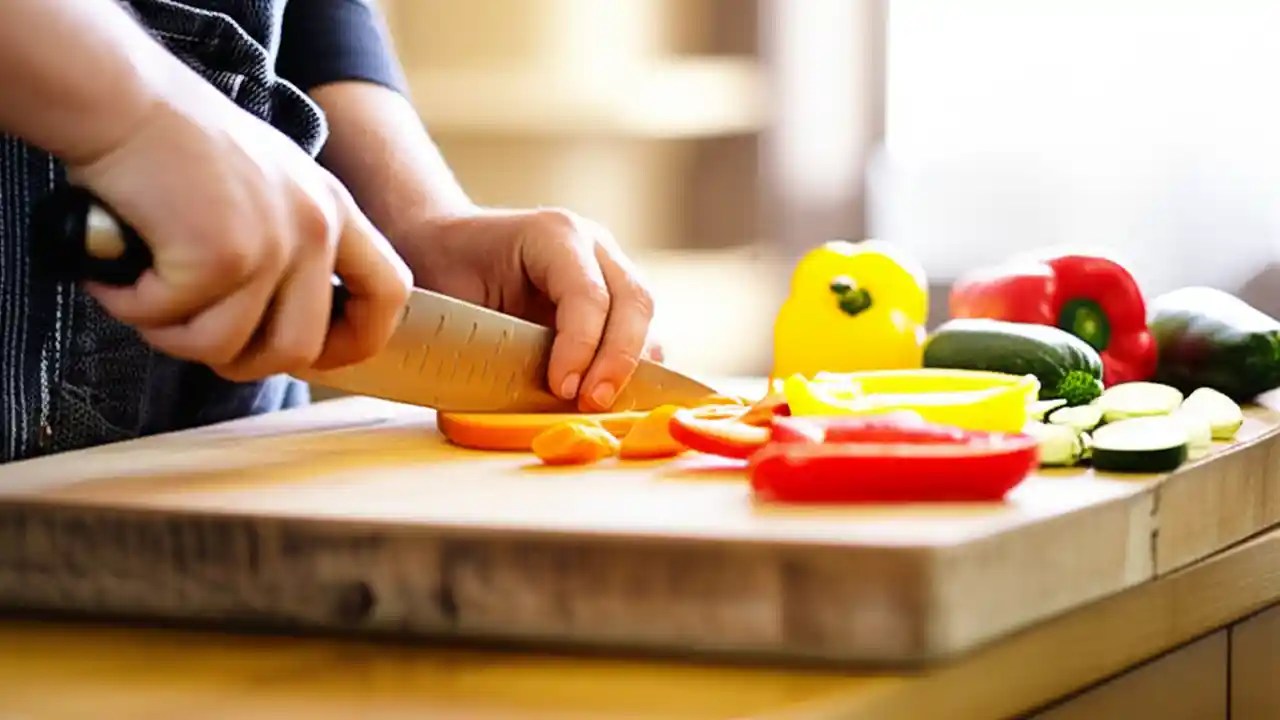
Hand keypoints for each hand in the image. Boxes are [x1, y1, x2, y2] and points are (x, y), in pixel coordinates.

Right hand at [67, 64, 412, 380]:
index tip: (314, 356)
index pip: (389, 292)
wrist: (120, 98)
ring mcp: (272, 242)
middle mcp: (315, 227)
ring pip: (227, 346)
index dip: (358, 340)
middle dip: (241, 361)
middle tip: (193, 338)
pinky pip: (174, 322)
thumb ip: (291, 246)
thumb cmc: (174, 144)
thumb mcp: (266, 186)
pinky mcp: (221, 256)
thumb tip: (291, 333)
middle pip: (300, 347)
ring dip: (174, 335)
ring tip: (142, 291)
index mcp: (334, 210)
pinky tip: (118, 269)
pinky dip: (133, 306)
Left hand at [398, 207, 661, 410]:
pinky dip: (631, 364)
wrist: (449, 244)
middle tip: (591, 404)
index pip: (587, 293)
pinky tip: (610, 393)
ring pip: (643, 315)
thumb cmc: (447, 270)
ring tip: (598, 404)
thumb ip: (494, 343)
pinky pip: (639, 329)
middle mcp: (592, 243)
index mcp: (552, 233)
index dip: (582, 346)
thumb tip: (526, 400)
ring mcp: (609, 265)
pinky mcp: (614, 293)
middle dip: (618, 359)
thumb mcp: (458, 301)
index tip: (563, 389)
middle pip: (632, 301)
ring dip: (630, 365)